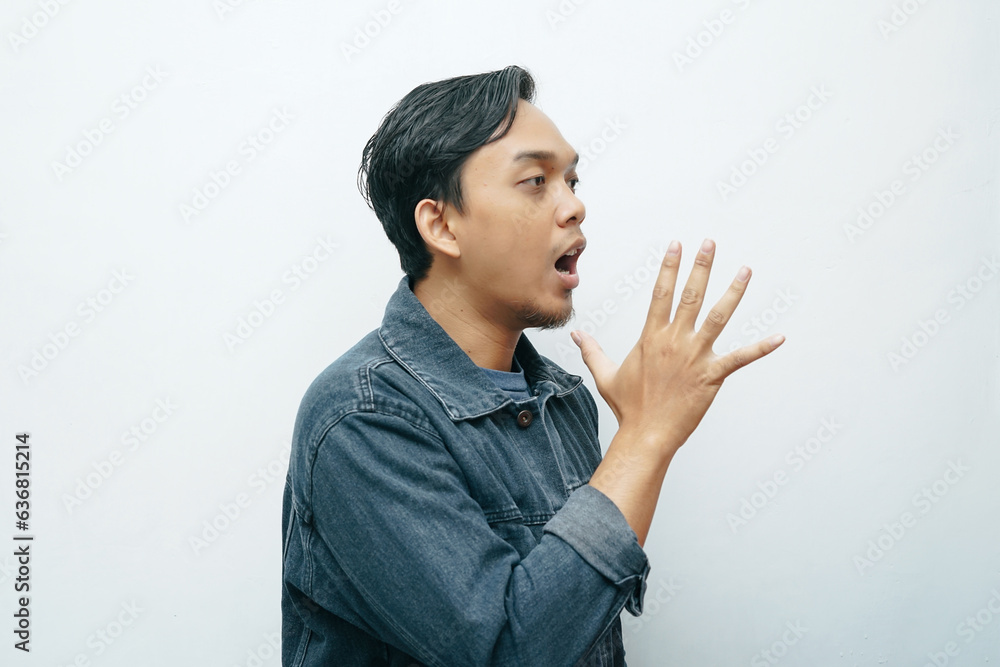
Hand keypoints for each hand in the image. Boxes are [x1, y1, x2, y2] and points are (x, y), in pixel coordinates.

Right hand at [572, 238, 783, 451]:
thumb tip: (576, 335)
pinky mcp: (711, 376)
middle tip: (710, 243)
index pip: (660, 293)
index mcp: (651, 338)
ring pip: (718, 317)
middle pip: (690, 296)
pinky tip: (779, 337)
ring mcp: (694, 357)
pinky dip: (761, 348)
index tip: (677, 245)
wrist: (646, 435)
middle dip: (701, 266)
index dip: (669, 267)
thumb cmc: (628, 407)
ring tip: (745, 270)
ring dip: (734, 292)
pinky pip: (740, 358)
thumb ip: (591, 351)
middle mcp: (674, 341)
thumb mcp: (605, 374)